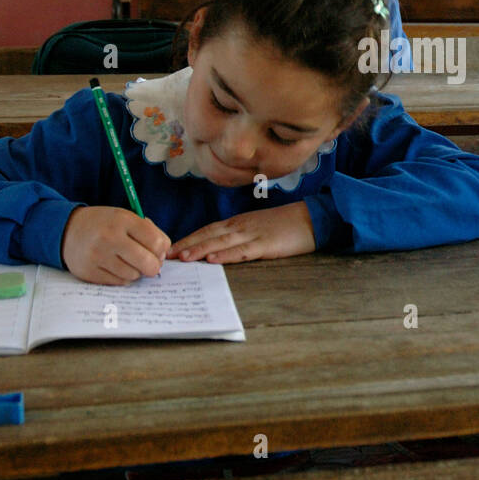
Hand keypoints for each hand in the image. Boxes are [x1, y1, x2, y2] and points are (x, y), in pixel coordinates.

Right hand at [61, 206, 169, 284]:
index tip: (157, 250)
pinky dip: (123, 277)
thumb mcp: (126, 218)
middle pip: (148, 263)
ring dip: (135, 271)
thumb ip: (148, 232)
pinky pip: (120, 283)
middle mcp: (110, 237)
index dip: (162, 249)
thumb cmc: (105, 225)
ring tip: (126, 260)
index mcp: (123, 220)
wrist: (68, 230)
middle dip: (153, 265)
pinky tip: (115, 266)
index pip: (157, 241)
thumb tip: (163, 255)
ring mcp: (98, 256)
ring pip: (134, 275)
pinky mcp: (90, 272)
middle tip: (149, 262)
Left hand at [168, 202, 316, 264]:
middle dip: (186, 245)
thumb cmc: (286, 225)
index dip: (188, 238)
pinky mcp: (266, 245)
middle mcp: (241, 226)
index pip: (207, 230)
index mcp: (239, 223)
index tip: (170, 249)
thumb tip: (220, 247)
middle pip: (208, 234)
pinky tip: (213, 260)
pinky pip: (242, 251)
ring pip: (221, 242)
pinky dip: (226, 255)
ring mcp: (253, 234)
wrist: (312, 218)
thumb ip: (240, 235)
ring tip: (183, 258)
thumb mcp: (259, 227)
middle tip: (166, 256)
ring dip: (200, 249)